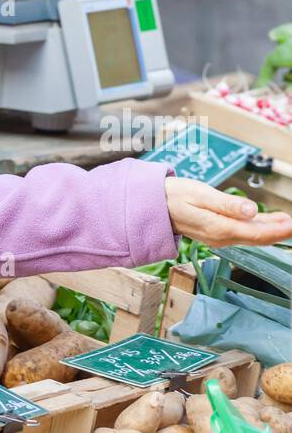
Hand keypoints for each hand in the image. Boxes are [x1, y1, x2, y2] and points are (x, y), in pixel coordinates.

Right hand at [165, 177, 291, 247]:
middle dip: (278, 232)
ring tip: (287, 222)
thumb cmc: (174, 196)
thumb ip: (227, 204)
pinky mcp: (216, 232)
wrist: (153, 206)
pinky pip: (242, 232)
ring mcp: (219, 237)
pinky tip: (267, 222)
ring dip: (270, 230)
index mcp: (219, 228)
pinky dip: (257, 228)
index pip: (256, 233)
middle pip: (257, 238)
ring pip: (251, 236)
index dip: (277, 231)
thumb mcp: (200, 194)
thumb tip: (252, 210)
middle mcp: (221, 237)